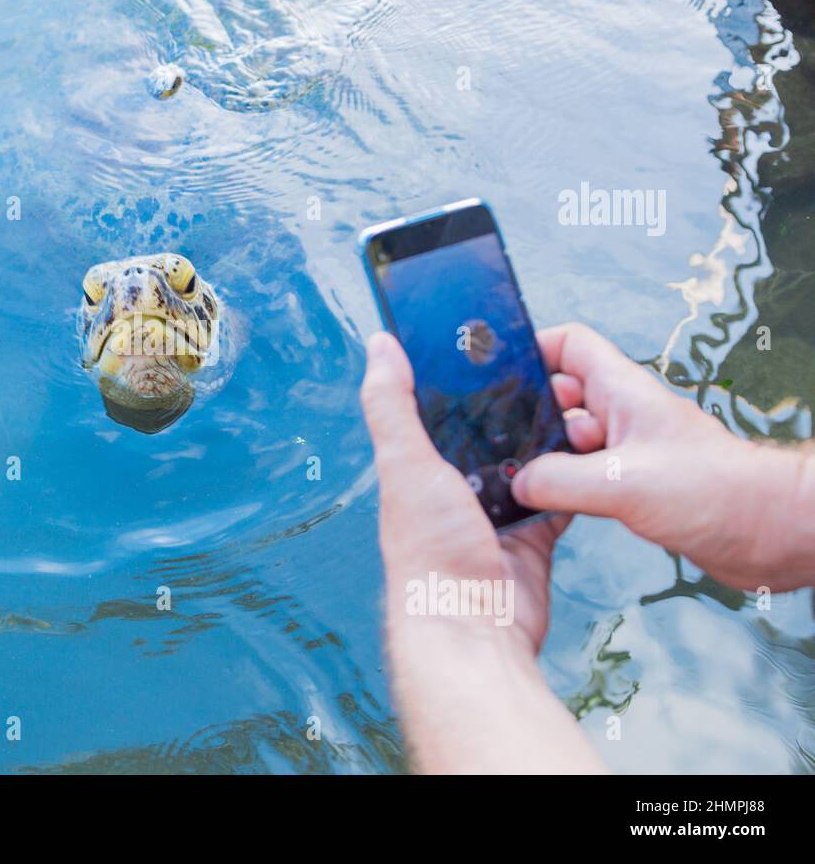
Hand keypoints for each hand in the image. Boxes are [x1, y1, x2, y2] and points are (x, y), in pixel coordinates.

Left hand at [359, 331, 567, 655]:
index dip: (456, 379)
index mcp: (417, 468)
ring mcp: (493, 513)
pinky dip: (570, 479)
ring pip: (525, 461)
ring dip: (544, 438)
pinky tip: (586, 450)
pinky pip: (556, 497)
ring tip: (570, 399)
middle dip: (511, 405)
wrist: (474, 625)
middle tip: (544, 368)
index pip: (434, 410)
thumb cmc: (429, 550)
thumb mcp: (406, 464)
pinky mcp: (530, 535)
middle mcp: (452, 488)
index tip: (486, 341)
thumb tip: (379, 345)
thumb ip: (391, 405)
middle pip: (486, 433)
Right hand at [511, 323, 814, 590]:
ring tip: (519, 478)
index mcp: (623, 393)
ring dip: (544, 457)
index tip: (496, 373)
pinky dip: (561, 487)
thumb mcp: (622, 482)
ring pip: (567, 441)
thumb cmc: (718, 493)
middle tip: (498, 441)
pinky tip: (548, 506)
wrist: (769, 533)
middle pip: (559, 396)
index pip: (569, 344)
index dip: (532, 350)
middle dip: (527, 415)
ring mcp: (627, 450)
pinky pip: (582, 476)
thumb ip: (559, 480)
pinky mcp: (632, 485)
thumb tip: (518, 483)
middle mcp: (623, 416)